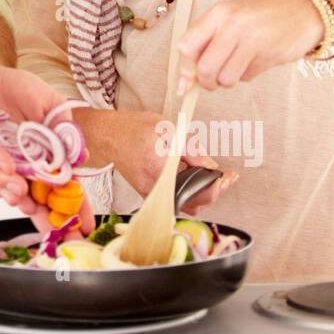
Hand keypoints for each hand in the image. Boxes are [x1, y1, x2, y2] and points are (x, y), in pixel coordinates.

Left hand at [0, 66, 97, 235]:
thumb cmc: (19, 88)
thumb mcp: (48, 102)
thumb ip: (64, 125)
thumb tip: (82, 155)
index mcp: (51, 153)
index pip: (69, 186)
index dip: (79, 207)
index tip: (88, 226)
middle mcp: (31, 165)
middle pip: (48, 201)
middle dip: (59, 222)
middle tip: (69, 240)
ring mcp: (10, 165)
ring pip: (24, 196)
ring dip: (34, 210)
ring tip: (41, 217)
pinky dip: (8, 191)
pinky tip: (18, 199)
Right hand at [74, 106, 238, 213]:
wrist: (106, 136)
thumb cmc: (132, 128)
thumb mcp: (165, 128)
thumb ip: (190, 148)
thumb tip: (211, 166)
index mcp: (159, 167)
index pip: (196, 189)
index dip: (217, 185)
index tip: (227, 176)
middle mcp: (154, 186)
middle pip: (195, 203)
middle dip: (214, 191)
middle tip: (226, 177)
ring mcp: (150, 193)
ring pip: (186, 205)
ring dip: (203, 195)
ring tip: (213, 178)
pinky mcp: (148, 194)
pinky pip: (175, 201)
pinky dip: (190, 194)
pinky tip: (196, 180)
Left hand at [175, 0, 323, 93]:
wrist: (303, 10)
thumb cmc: (260, 16)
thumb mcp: (229, 17)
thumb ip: (206, 41)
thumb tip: (186, 79)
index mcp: (218, 13)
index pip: (187, 46)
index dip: (184, 68)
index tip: (186, 79)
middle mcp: (233, 25)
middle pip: (204, 68)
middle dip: (205, 82)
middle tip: (211, 81)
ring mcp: (253, 40)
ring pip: (225, 78)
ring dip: (227, 80)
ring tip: (236, 67)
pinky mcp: (269, 56)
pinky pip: (246, 77)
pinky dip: (246, 75)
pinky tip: (255, 60)